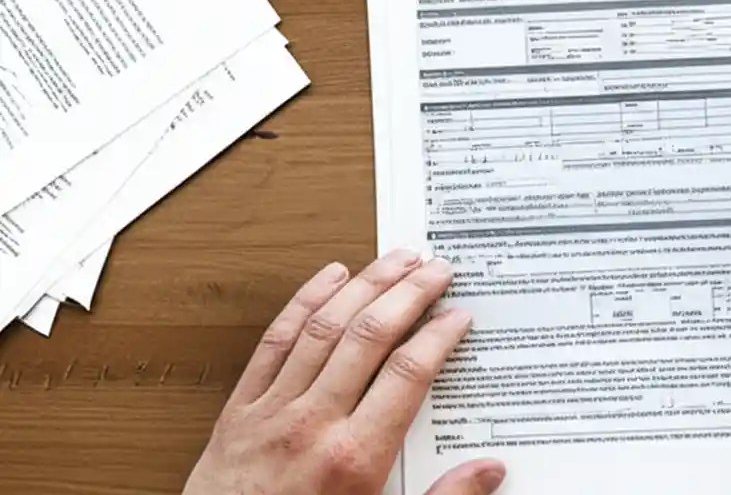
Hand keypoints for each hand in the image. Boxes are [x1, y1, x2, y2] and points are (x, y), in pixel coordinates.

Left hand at [184, 251, 504, 494]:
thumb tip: (489, 472)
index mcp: (354, 458)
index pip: (408, 374)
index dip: (438, 335)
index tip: (458, 315)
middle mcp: (313, 425)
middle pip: (371, 337)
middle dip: (409, 294)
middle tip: (436, 268)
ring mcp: (273, 412)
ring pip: (325, 329)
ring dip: (364, 286)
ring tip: (395, 260)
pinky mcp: (241, 412)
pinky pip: (275, 344)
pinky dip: (303, 304)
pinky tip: (328, 279)